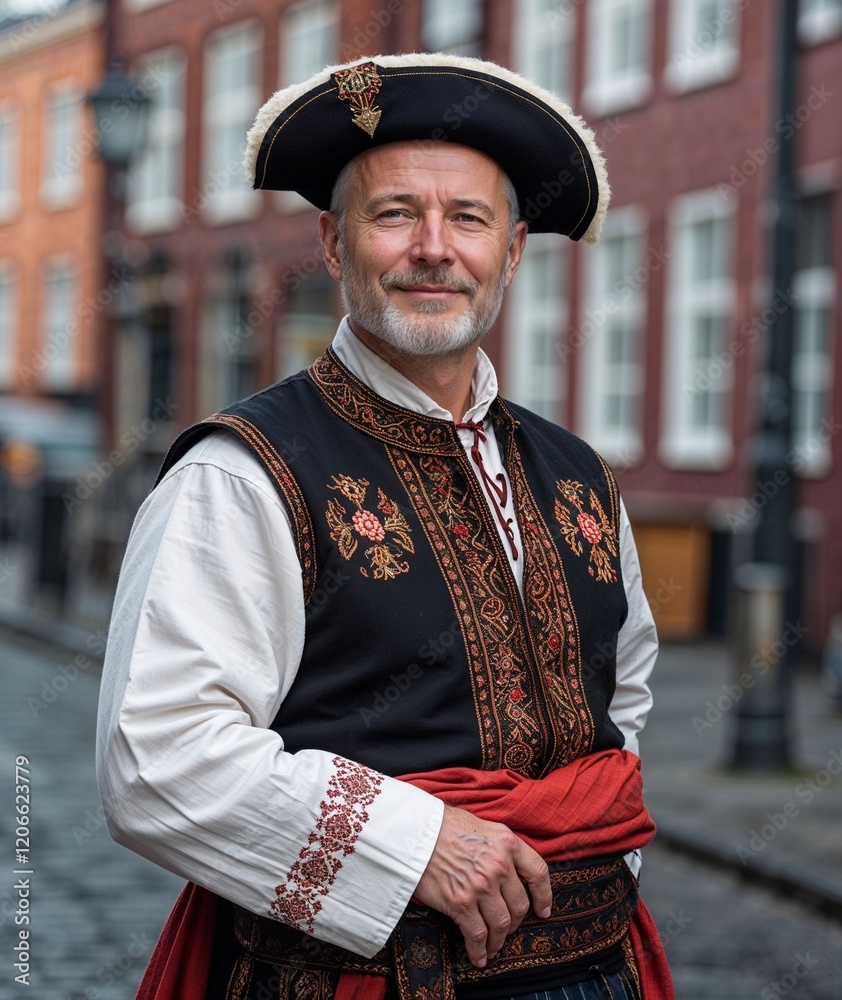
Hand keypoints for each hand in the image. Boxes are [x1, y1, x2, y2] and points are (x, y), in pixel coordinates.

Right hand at [413, 805, 551, 968]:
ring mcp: (481, 885)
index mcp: (507, 842)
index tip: (542, 910)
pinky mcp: (460, 903)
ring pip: (502, 924)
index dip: (544, 896)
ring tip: (494, 946)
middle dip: (516, 922)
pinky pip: (477, 935)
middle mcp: (499, 865)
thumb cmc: (445, 827)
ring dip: (499, 941)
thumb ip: (501, 847)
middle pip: (519, 905)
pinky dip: (480, 950)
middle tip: (508, 928)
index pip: (538, 873)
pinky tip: (479, 956)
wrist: (413, 832)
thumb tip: (511, 870)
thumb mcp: (483, 827)